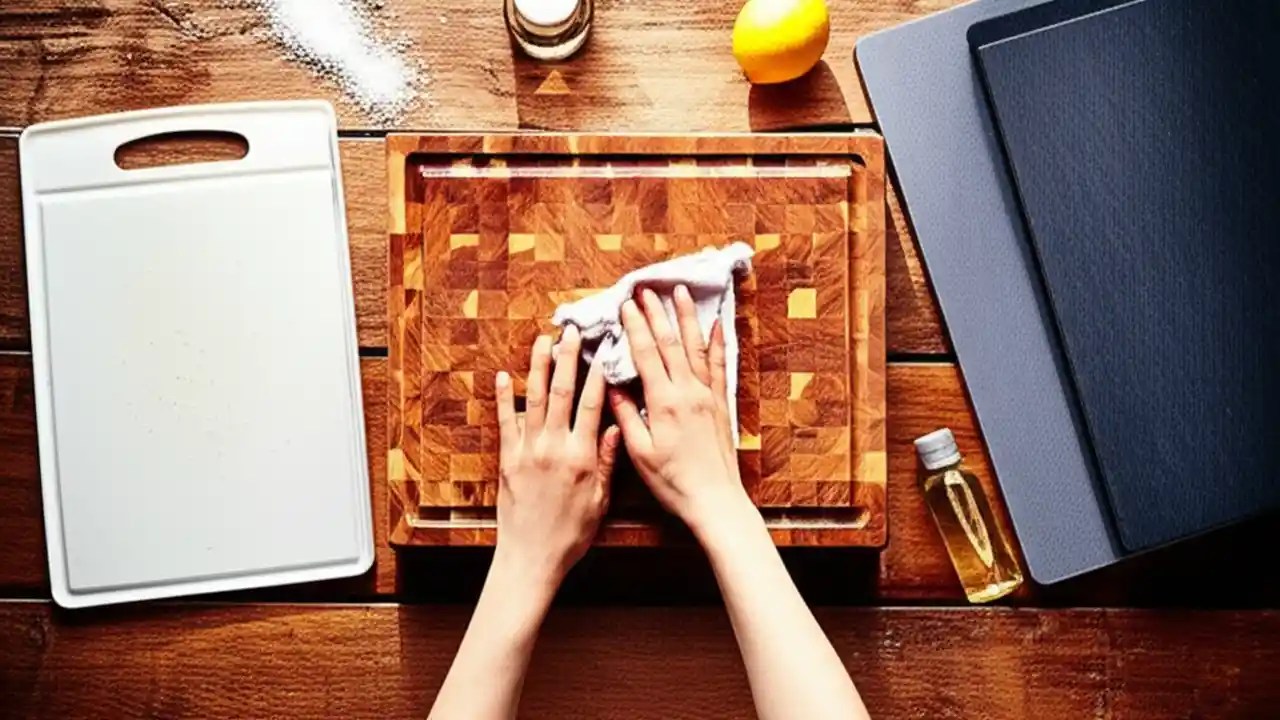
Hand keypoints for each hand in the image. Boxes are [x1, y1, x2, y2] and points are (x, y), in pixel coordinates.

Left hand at [494, 327, 620, 592]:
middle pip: (562, 392)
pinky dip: (505, 398)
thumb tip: (617, 426)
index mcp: (582, 457)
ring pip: (534, 399)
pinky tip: (506, 376)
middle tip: (571, 330)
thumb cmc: (572, 534)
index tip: (603, 349)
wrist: (532, 557)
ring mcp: (528, 451)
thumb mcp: (601, 501)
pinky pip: (506, 422)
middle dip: (567, 358)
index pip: (593, 405)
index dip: (598, 374)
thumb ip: (609, 462)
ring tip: (543, 340)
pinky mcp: (508, 460)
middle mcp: (554, 447)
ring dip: (538, 366)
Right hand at [609, 286, 756, 538]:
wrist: (714, 500)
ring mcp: (707, 395)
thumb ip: (626, 416)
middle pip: (670, 343)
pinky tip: (715, 325)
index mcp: (663, 402)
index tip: (625, 305)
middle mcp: (687, 392)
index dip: (634, 327)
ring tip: (681, 292)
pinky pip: (719, 366)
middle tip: (646, 290)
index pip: (645, 354)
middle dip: (657, 313)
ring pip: (696, 347)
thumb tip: (613, 387)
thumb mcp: (639, 453)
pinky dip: (716, 343)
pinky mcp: (720, 404)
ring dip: (687, 317)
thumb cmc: (673, 482)